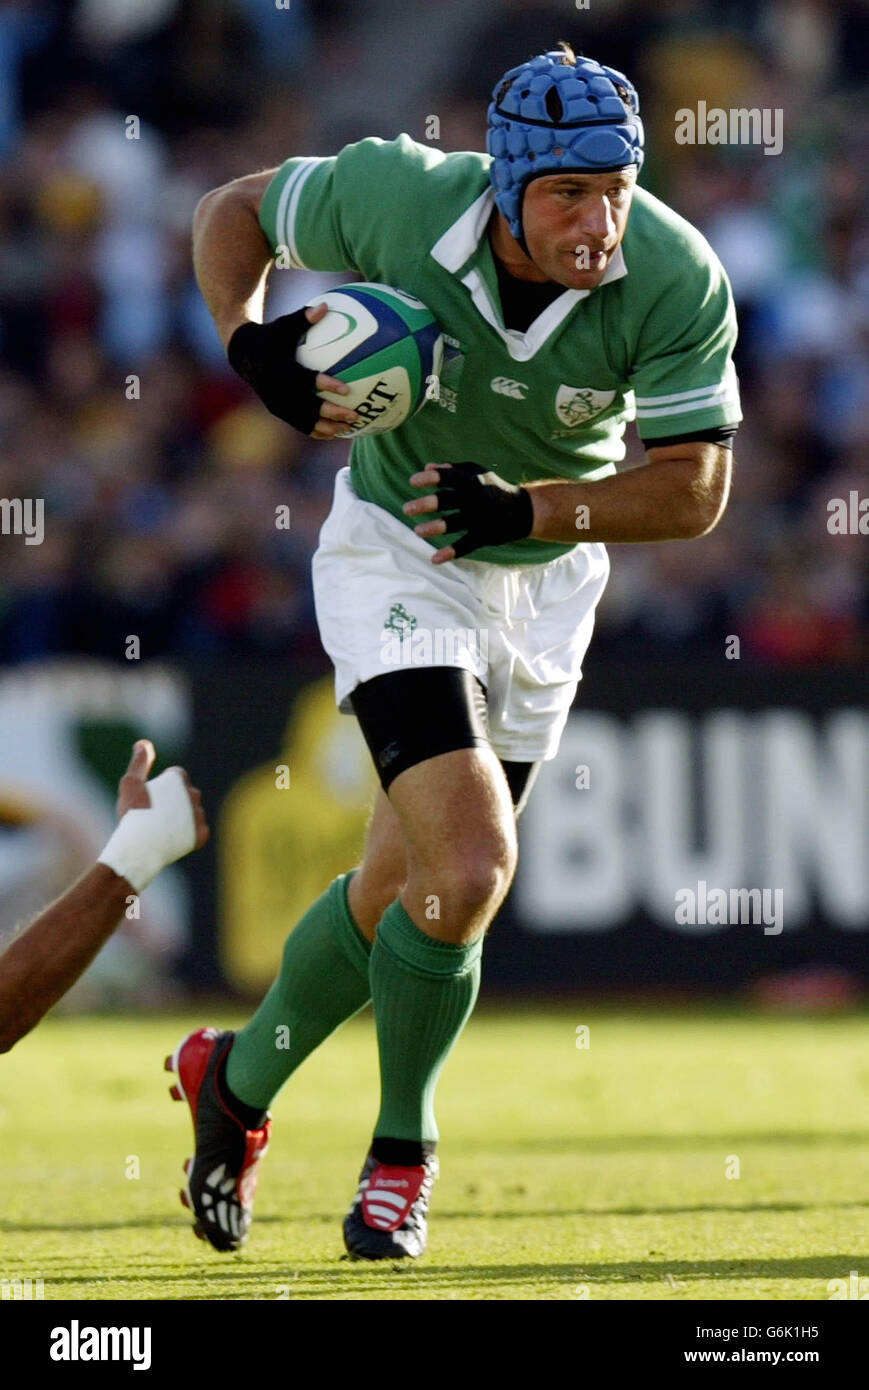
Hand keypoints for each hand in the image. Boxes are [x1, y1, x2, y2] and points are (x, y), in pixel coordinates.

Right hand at [117, 741, 209, 849]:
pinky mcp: (202, 833)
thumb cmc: (132, 814)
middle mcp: (193, 794)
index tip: (151, 798)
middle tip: (155, 815)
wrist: (139, 847)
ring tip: (161, 828)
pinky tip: (172, 838)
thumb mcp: (131, 784)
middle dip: (174, 801)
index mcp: (178, 779)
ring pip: (192, 812)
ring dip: (181, 817)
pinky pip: (198, 830)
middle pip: (185, 794)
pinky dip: (188, 834)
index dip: (162, 787)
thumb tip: (144, 743)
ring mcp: (199, 814)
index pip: (176, 776)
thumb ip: (140, 762)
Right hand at [227, 304, 361, 439]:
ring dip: (328, 427)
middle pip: (307, 408)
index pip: (305, 380)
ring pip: (304, 421)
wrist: (242, 354)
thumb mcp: (284, 324)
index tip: (346, 389)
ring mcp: (276, 404)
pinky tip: (336, 432)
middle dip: (332, 414)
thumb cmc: (270, 335)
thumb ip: (304, 317)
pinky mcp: (278, 411)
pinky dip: (317, 430)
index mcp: (279, 370)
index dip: (325, 385)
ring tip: (350, 428)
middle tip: (355, 415)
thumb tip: (326, 306)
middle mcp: (276, 391)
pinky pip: (299, 424)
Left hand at [403, 462, 534, 563]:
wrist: (525, 510)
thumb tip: (427, 467)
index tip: (413, 482)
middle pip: (449, 500)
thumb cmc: (494, 488)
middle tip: (406, 509)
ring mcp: (481, 518)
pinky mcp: (485, 535)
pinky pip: (467, 545)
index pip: (450, 476)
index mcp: (472, 480)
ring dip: (435, 528)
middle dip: (427, 504)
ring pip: (455, 523)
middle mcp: (476, 498)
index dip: (431, 478)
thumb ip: (453, 469)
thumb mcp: (478, 473)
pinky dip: (451, 552)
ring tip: (418, 532)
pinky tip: (434, 559)